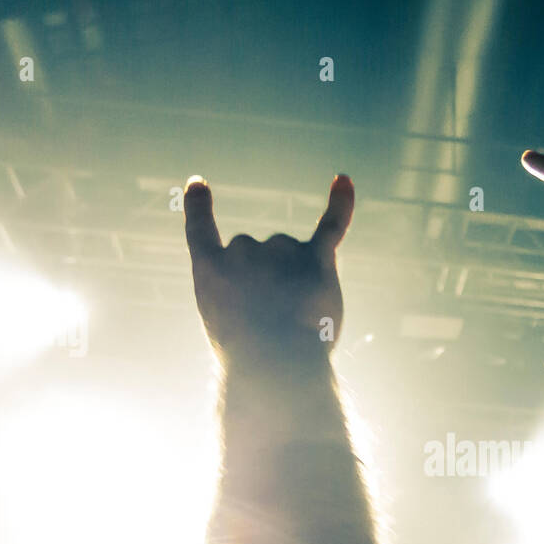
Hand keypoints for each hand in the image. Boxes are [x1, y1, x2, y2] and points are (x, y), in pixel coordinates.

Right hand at [183, 174, 353, 357]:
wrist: (274, 362)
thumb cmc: (248, 360)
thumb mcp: (228, 335)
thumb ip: (247, 307)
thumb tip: (289, 295)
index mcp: (209, 270)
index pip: (200, 231)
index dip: (198, 207)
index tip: (198, 185)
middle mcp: (241, 249)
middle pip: (260, 258)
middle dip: (269, 289)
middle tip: (270, 328)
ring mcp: (279, 251)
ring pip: (294, 258)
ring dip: (299, 285)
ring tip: (295, 321)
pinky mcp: (316, 260)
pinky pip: (331, 225)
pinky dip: (341, 203)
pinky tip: (344, 181)